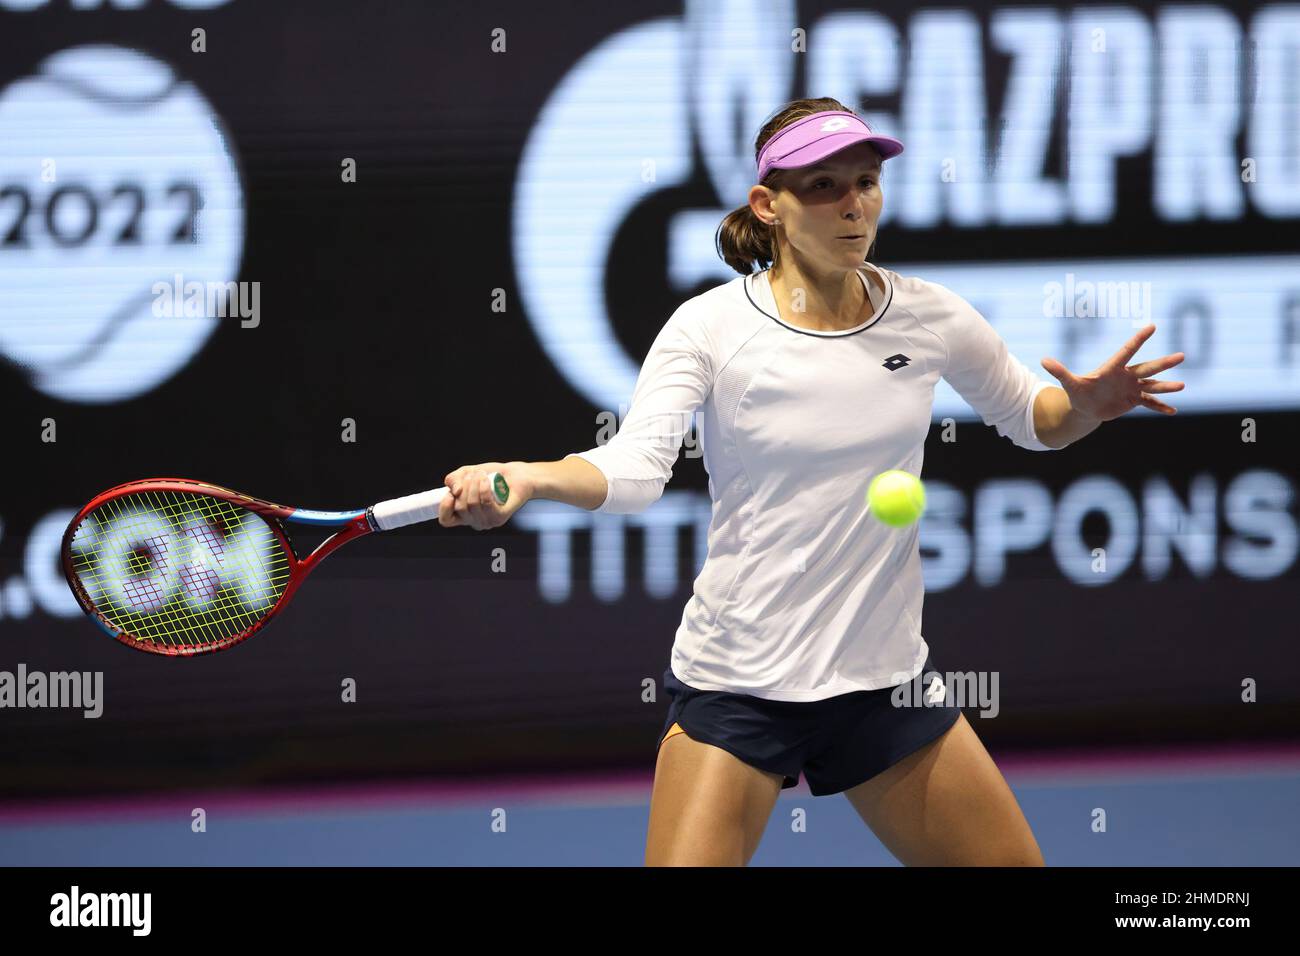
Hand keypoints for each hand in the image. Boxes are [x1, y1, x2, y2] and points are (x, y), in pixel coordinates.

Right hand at [438, 461, 533, 529]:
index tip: (451, 492)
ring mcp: (487, 521)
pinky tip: (487, 481)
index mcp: (463, 514)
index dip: (444, 507)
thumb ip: (453, 479)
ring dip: (475, 484)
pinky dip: (484, 489)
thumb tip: (454, 490)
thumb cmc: (490, 476)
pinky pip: (486, 504)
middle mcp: (474, 521)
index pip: (446, 520)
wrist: (514, 475)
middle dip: (464, 486)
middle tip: (474, 474)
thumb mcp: (466, 473)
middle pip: (459, 507)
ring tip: (482, 475)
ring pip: (472, 505)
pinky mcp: (500, 518)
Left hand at [1040, 324, 1185, 420]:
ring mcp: (1132, 388)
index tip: (1152, 326)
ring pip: (1152, 385)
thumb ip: (1060, 372)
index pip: (1127, 351)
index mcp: (1113, 368)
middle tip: (1181, 356)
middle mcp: (1126, 376)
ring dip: (1166, 386)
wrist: (1086, 407)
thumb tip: (1042, 360)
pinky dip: (1160, 407)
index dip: (1139, 339)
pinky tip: (1173, 411)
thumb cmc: (1078, 392)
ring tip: (1182, 385)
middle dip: (1163, 363)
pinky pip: (1150, 403)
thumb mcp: (1070, 384)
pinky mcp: (1134, 401)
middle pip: (1147, 368)